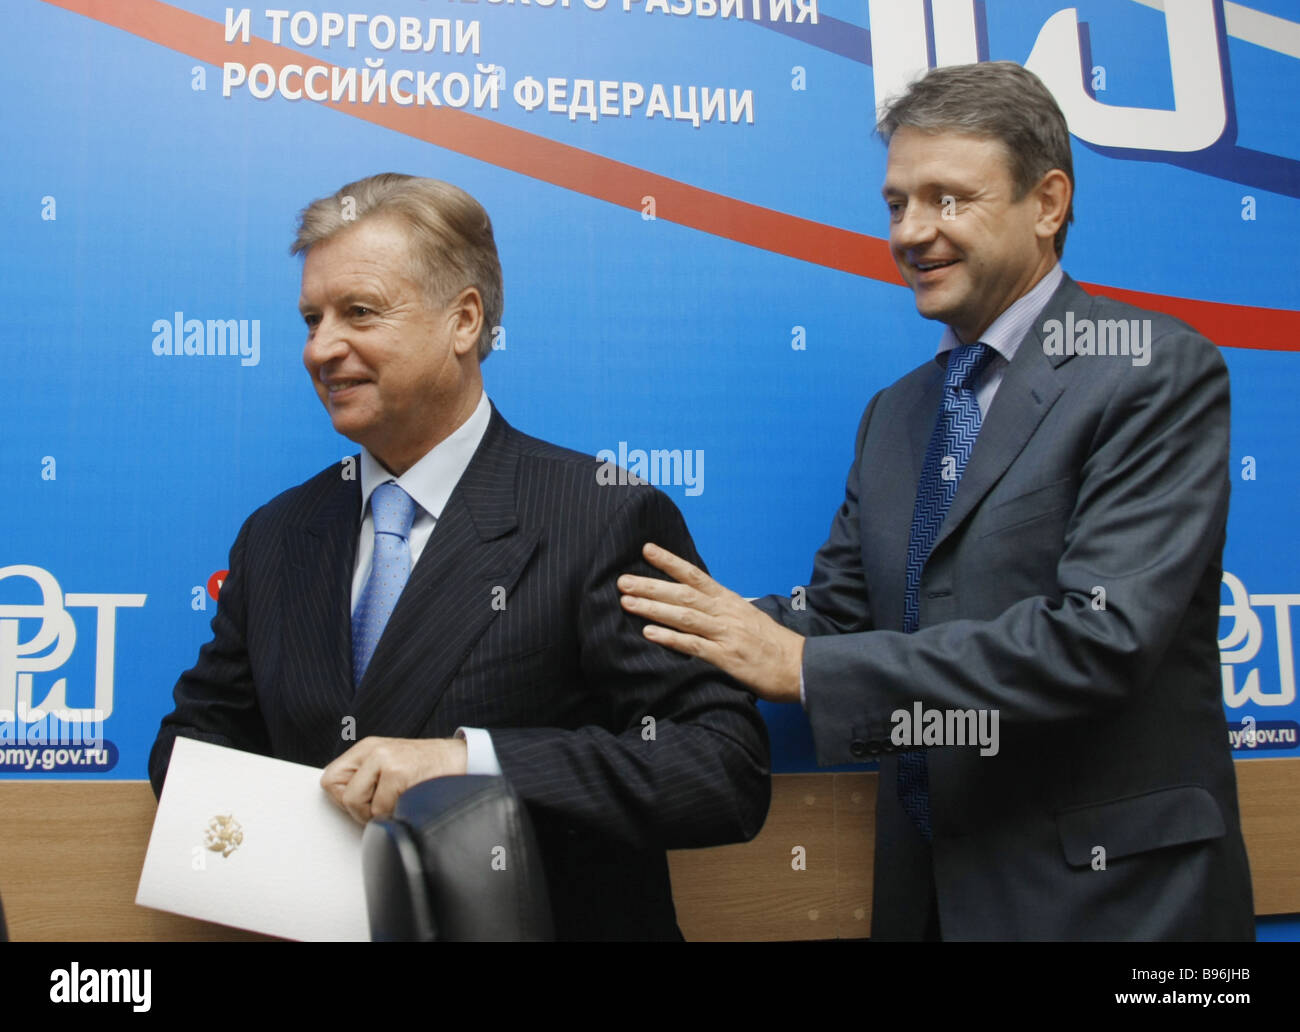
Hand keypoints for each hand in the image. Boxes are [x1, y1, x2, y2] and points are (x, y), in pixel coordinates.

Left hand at [321, 736, 467, 822]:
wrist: (463, 761)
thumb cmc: (428, 769)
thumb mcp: (390, 766)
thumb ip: (365, 779)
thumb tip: (343, 803)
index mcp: (367, 748)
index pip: (330, 780)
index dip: (343, 799)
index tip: (364, 803)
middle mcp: (373, 750)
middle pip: (340, 794)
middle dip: (359, 810)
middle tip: (383, 806)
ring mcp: (385, 759)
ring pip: (356, 804)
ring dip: (377, 815)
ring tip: (397, 803)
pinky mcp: (398, 772)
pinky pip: (380, 810)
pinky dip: (394, 815)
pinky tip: (408, 801)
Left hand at [617, 542, 803, 703]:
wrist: (799, 666)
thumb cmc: (772, 644)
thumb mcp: (747, 617)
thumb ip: (722, 609)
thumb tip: (698, 603)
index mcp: (729, 600)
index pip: (695, 575)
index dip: (670, 562)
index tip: (646, 549)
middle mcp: (725, 613)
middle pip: (682, 594)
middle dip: (650, 586)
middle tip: (622, 581)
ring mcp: (725, 634)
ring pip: (684, 616)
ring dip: (653, 608)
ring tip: (627, 602)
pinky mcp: (727, 658)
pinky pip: (694, 646)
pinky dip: (671, 639)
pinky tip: (650, 634)